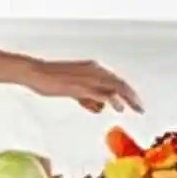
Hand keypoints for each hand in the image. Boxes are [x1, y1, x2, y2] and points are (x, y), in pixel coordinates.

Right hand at [22, 59, 143, 113]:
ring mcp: (88, 77)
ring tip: (136, 109)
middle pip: (120, 83)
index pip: (116, 80)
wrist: (35, 72)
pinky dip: (113, 100)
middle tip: (141, 109)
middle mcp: (94, 70)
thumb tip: (100, 107)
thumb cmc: (50, 80)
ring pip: (115, 86)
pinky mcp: (81, 86)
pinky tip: (120, 108)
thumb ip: (88, 97)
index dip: (128, 93)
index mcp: (93, 68)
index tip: (136, 104)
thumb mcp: (73, 90)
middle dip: (133, 96)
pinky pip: (102, 92)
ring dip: (128, 98)